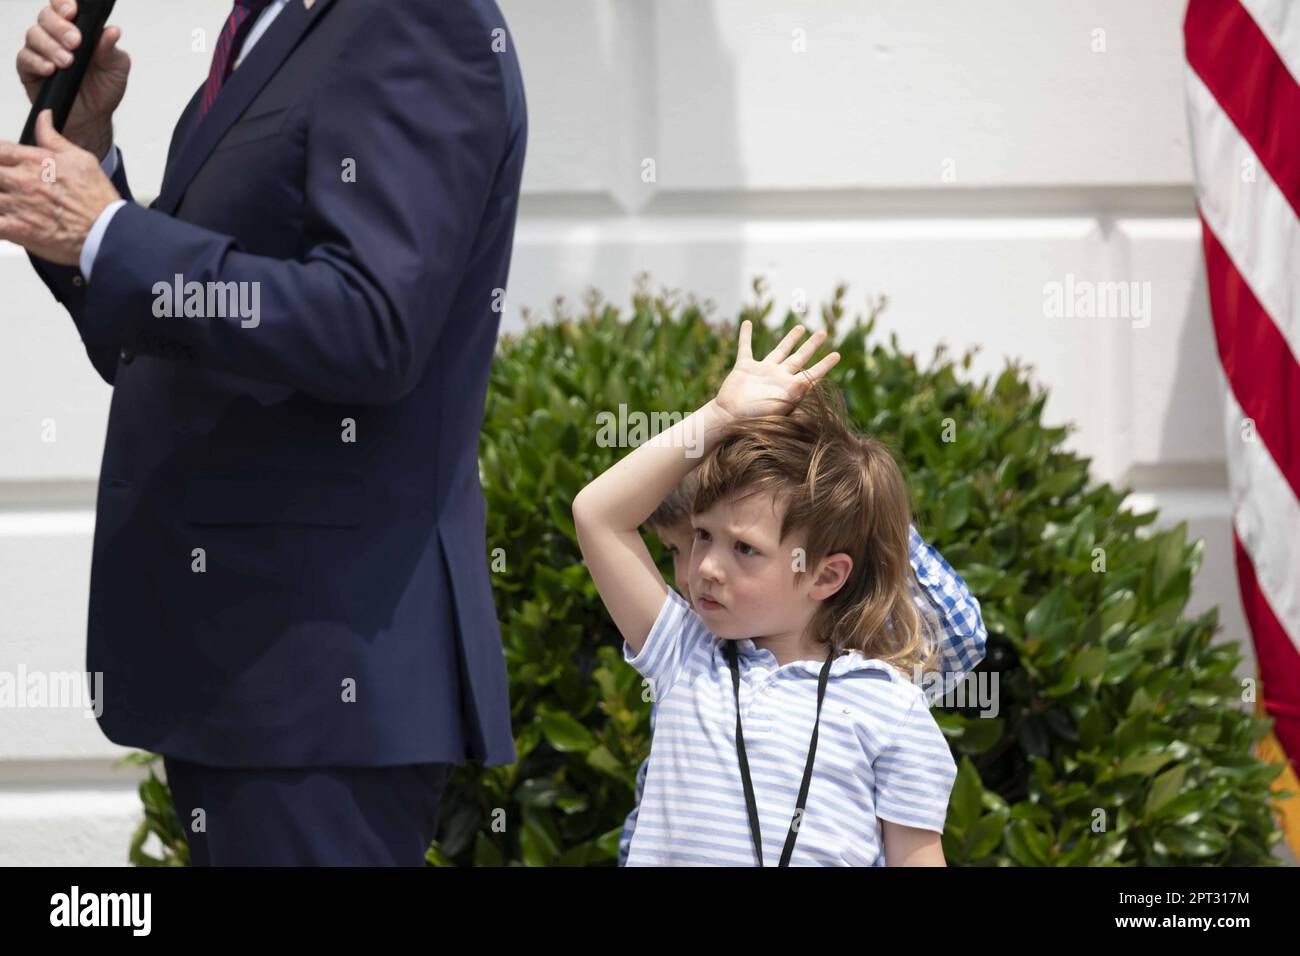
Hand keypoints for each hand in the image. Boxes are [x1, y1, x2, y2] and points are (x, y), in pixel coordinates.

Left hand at [0, 109, 121, 265]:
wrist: (106, 233)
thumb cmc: (97, 200)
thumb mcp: (81, 159)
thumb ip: (53, 137)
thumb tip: (44, 116)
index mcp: (34, 161)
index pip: (0, 150)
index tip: (3, 163)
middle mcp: (22, 181)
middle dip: (0, 179)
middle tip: (8, 185)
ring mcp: (17, 205)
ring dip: (0, 200)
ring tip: (10, 204)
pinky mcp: (17, 230)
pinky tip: (4, 222)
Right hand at [16, 1, 129, 158]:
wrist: (94, 117)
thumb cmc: (104, 88)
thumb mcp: (116, 67)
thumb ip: (110, 48)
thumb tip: (113, 31)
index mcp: (77, 29)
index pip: (64, 7)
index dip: (64, 4)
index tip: (73, 12)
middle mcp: (55, 36)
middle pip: (46, 17)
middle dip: (60, 27)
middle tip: (74, 42)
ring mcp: (41, 51)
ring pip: (34, 35)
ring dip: (51, 46)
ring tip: (67, 62)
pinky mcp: (29, 69)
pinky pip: (25, 58)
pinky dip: (38, 62)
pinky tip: (51, 70)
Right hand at [713, 319, 840, 421]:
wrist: (730, 418)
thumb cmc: (755, 416)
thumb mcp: (780, 405)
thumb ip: (796, 392)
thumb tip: (814, 380)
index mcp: (789, 387)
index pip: (812, 373)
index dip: (825, 364)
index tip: (837, 354)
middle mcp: (778, 377)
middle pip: (799, 356)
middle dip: (812, 345)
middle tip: (823, 332)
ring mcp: (762, 371)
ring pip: (779, 350)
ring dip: (790, 338)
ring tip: (801, 327)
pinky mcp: (744, 367)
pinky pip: (745, 347)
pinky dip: (745, 335)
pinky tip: (747, 322)